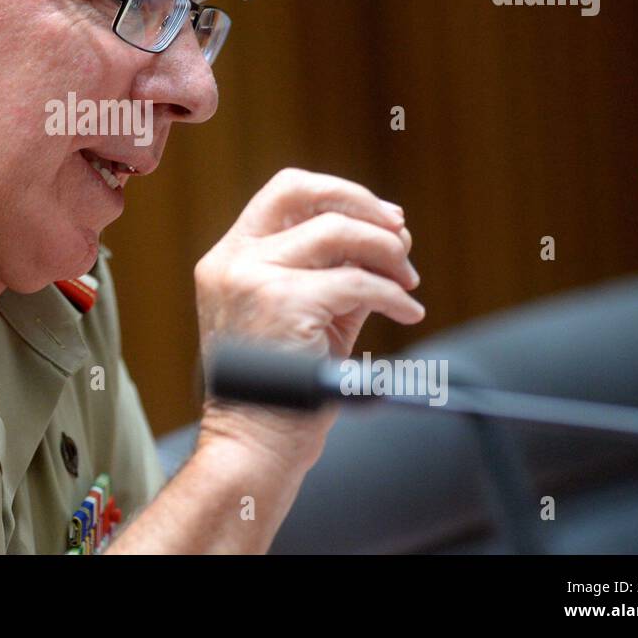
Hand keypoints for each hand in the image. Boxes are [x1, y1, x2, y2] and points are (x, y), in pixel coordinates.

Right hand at [194, 168, 423, 470]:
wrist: (257, 445)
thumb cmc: (282, 389)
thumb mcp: (303, 315)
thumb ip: (335, 271)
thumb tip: (391, 235)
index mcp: (229, 258)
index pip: (285, 192)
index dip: (339, 195)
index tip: (384, 218)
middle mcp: (234, 260)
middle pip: (305, 192)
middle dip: (364, 205)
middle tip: (402, 236)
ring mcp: (253, 278)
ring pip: (338, 232)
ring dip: (387, 252)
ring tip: (408, 284)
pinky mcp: (282, 303)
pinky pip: (357, 282)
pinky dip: (393, 295)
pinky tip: (408, 312)